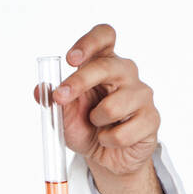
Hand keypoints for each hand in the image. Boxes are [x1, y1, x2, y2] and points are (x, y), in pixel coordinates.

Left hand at [32, 23, 160, 181]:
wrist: (107, 157)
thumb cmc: (87, 129)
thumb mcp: (65, 116)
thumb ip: (56, 101)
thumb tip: (41, 90)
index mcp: (103, 65)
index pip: (104, 37)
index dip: (89, 42)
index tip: (71, 58)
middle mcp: (125, 74)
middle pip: (107, 66)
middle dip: (80, 82)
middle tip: (61, 97)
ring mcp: (142, 94)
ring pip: (113, 106)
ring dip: (96, 121)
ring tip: (98, 125)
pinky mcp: (151, 118)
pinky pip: (123, 133)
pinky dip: (108, 141)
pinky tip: (111, 139)